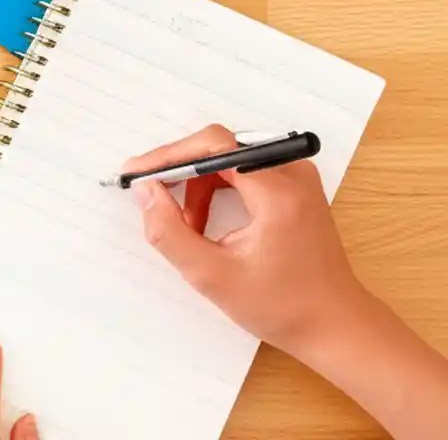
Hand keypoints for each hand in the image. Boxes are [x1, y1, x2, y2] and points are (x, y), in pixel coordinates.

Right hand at [123, 124, 368, 353]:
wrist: (334, 324)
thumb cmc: (282, 306)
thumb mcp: (212, 275)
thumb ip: (168, 232)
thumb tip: (145, 192)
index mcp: (278, 191)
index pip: (213, 145)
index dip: (168, 155)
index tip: (136, 174)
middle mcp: (293, 173)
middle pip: (218, 148)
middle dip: (180, 172)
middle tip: (152, 199)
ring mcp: (297, 178)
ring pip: (228, 160)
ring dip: (198, 186)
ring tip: (187, 228)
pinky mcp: (295, 188)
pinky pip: (243, 172)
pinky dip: (217, 191)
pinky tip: (207, 225)